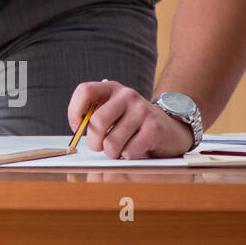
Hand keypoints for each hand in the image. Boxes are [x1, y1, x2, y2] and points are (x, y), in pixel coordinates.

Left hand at [68, 80, 195, 158]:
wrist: (170, 129)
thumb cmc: (133, 124)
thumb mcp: (113, 112)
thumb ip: (95, 116)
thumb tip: (78, 129)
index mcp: (112, 88)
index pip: (85, 91)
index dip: (75, 111)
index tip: (77, 127)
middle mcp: (127, 95)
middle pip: (97, 121)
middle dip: (93, 141)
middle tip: (98, 147)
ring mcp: (142, 110)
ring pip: (112, 141)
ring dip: (111, 153)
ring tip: (117, 150)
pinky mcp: (154, 128)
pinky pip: (129, 151)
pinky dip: (127, 156)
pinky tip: (134, 150)